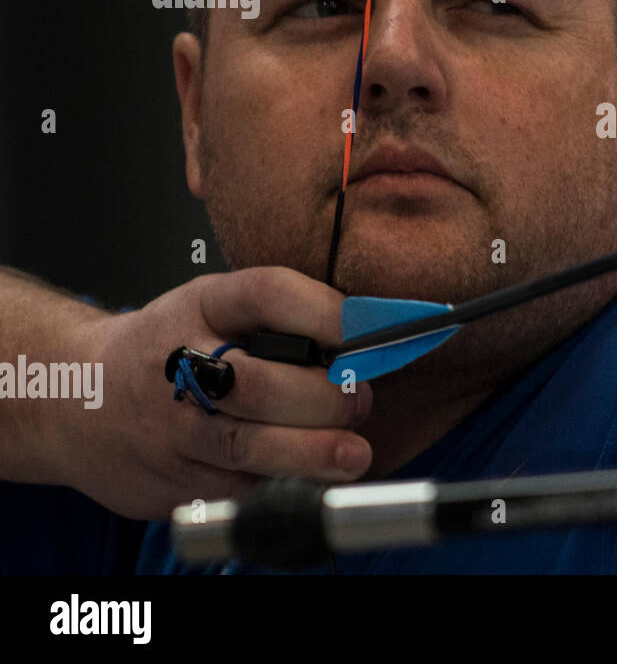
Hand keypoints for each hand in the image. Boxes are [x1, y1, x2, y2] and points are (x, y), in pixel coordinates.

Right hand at [59, 267, 372, 518]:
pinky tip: (310, 476)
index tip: (369, 330)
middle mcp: (180, 365)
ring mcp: (171, 428)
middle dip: (325, 398)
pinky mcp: (171, 480)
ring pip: (246, 446)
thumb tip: (371, 339)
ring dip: (311, 452)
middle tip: (359, 400)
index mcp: (201, 306)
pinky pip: (238, 489)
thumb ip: (283, 318)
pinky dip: (283, 485)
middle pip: (260, 382)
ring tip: (354, 454)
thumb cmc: (172, 346)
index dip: (325, 312)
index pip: (267, 293)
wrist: (78, 398)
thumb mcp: (216, 308)